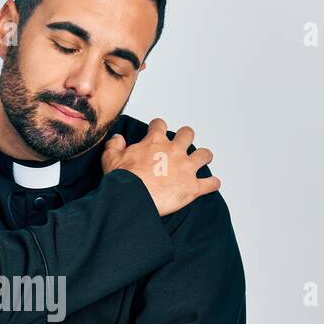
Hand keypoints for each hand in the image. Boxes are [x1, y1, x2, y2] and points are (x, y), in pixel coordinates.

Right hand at [100, 118, 219, 216]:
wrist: (133, 199)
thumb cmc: (123, 181)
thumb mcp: (110, 158)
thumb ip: (114, 145)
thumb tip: (118, 138)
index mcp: (155, 142)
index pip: (159, 125)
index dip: (158, 127)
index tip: (156, 130)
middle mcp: (174, 151)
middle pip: (187, 134)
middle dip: (186, 137)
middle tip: (182, 145)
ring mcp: (186, 168)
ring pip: (204, 154)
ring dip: (203, 157)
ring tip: (200, 161)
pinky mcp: (193, 187)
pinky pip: (211, 183)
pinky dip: (212, 184)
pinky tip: (212, 184)